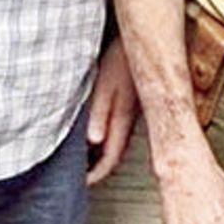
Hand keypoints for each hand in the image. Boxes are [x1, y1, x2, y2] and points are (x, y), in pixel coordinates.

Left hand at [86, 37, 138, 184]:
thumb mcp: (105, 86)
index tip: (81, 183)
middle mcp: (131, 120)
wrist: (141, 40)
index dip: (95, 175)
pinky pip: (120, 130)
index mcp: (124, 120)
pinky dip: (107, 138)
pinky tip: (97, 134)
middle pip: (116, 154)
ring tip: (85, 158)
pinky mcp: (134, 104)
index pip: (110, 159)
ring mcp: (135, 113)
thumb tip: (93, 141)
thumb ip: (100, 114)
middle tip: (81, 174)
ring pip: (119, 143)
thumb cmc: (120, 59)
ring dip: (103, 154)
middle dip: (98, 168)